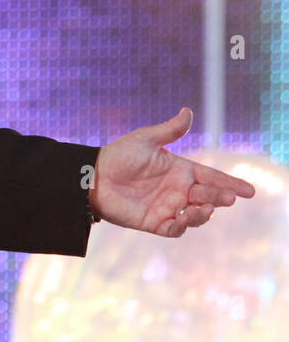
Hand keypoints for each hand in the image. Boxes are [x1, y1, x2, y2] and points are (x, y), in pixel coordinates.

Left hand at [87, 107, 255, 237]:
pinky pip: (174, 229)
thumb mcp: (145, 139)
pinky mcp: (153, 222)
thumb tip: (188, 111)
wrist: (93, 176)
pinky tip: (183, 217)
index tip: (249, 191)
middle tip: (225, 198)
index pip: (212, 177)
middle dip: (220, 198)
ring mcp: (166, 207)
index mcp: (180, 170)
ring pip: (196, 215)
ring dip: (204, 214)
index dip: (231, 184)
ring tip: (204, 208)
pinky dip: (183, 225)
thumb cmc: (118, 155)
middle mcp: (177, 190)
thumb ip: (169, 131)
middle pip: (208, 196)